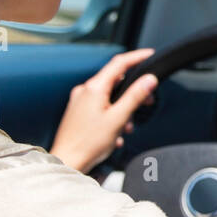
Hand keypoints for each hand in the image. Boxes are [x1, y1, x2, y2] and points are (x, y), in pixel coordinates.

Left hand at [49, 48, 156, 172]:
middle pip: (115, 81)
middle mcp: (85, 90)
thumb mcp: (118, 119)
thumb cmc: (89, 143)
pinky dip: (112, 115)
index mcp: (94, 88)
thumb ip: (134, 97)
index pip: (119, 63)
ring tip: (127, 127)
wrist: (67, 161)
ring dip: (122, 108)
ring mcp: (80, 101)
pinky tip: (115, 134)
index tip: (149, 55)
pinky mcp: (78, 112)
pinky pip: (100, 107)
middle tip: (147, 102)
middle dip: (133, 91)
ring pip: (108, 96)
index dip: (137, 57)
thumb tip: (149, 79)